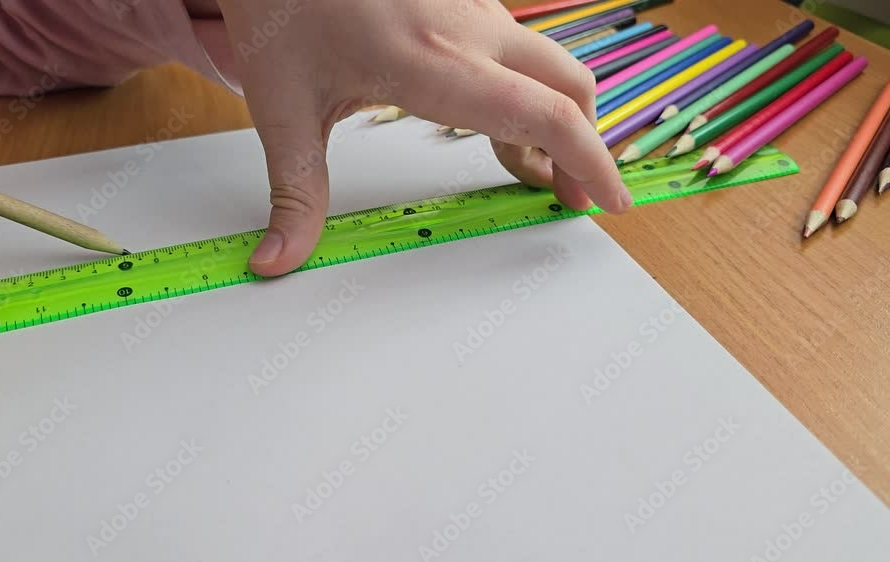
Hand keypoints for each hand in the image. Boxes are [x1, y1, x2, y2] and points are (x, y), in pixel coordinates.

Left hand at [217, 0, 629, 276]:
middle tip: (567, 196)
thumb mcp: (284, 108)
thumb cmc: (284, 5)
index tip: (610, 202)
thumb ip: (293, 193)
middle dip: (584, 147)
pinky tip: (489, 116)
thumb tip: (279, 259)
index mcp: (438, 64)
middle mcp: (472, 30)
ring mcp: (474, 6)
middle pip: (571, 88)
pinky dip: (526, 89)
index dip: (592, 164)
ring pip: (549, 65)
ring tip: (523, 166)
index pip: (548, 117)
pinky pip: (520, 48)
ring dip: (553, 118)